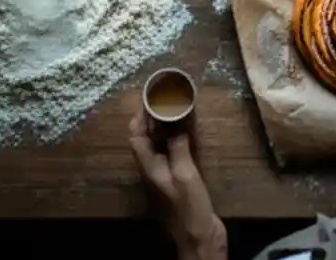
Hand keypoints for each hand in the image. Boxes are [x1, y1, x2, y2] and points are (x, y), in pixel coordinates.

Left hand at [128, 112, 227, 259]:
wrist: (199, 239)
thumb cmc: (188, 207)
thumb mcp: (184, 174)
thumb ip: (177, 147)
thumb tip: (173, 122)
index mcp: (149, 167)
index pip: (137, 135)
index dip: (140, 115)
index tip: (150, 96)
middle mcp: (153, 169)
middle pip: (146, 138)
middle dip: (151, 118)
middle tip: (164, 98)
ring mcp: (166, 176)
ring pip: (160, 145)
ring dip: (165, 127)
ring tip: (176, 108)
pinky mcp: (179, 181)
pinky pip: (173, 154)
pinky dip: (177, 140)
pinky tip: (188, 133)